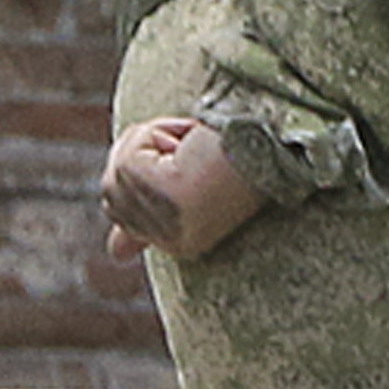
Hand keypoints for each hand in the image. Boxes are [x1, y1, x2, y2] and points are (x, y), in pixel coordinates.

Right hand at [97, 117, 261, 274]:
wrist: (277, 138)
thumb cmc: (241, 154)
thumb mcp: (186, 181)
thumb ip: (145, 213)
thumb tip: (115, 254)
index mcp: (185, 242)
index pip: (123, 222)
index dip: (129, 198)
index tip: (135, 228)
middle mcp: (176, 242)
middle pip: (111, 190)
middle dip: (141, 154)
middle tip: (191, 149)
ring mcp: (170, 224)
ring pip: (116, 172)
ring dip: (151, 140)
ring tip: (194, 148)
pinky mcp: (167, 199)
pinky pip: (128, 157)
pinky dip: (154, 134)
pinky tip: (191, 145)